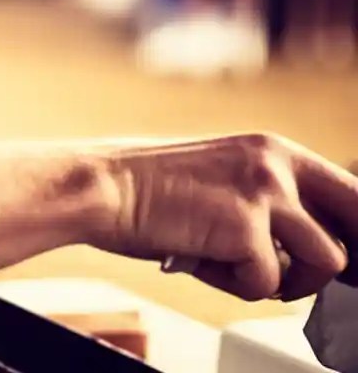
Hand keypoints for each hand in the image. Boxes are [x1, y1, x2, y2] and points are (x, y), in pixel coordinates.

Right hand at [90, 133, 356, 301]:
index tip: (352, 264)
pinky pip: (268, 285)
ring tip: (233, 268)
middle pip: (357, 227)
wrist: (103, 189)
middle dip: (337, 263)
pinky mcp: (245, 229)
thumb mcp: (223, 178)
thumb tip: (307, 250)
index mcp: (274, 149)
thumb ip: (268, 202)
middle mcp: (278, 164)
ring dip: (283, 279)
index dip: (356, 234)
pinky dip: (234, 285)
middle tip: (304, 278)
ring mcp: (265, 194)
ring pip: (325, 263)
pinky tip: (200, 263)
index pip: (352, 193)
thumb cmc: (149, 191)